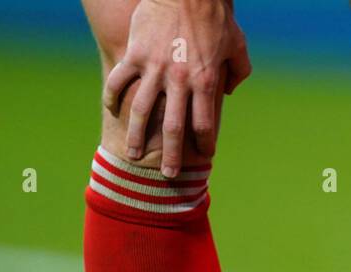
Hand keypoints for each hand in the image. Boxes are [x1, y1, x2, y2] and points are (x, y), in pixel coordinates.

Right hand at [104, 0, 251, 176]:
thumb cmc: (217, 18)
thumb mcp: (238, 47)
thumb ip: (238, 74)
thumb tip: (230, 93)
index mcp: (205, 83)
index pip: (204, 125)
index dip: (205, 144)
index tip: (205, 156)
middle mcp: (179, 81)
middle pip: (172, 127)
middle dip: (170, 155)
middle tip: (168, 175)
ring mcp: (154, 68)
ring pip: (141, 110)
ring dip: (136, 135)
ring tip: (133, 154)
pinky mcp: (135, 54)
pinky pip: (119, 81)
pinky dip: (113, 97)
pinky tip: (112, 111)